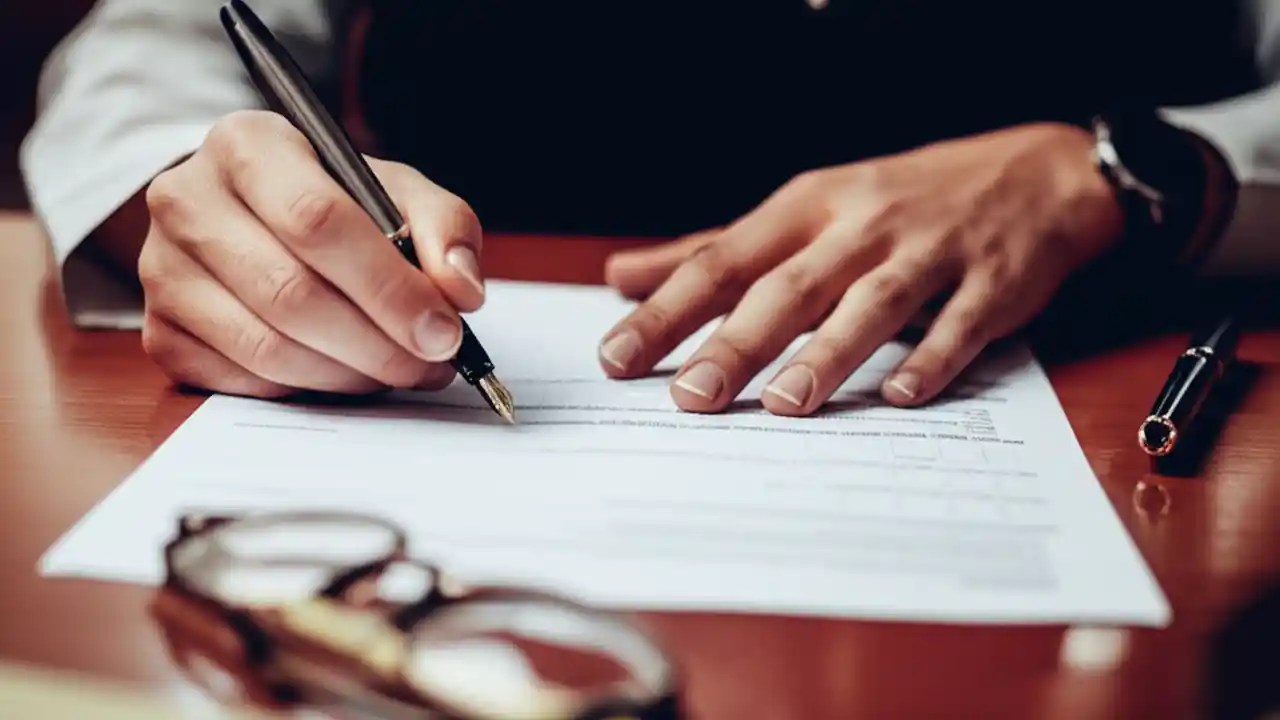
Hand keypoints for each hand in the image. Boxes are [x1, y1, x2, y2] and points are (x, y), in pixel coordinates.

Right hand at [139, 111, 484, 397]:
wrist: (254, 218)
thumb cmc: (333, 201)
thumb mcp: (396, 191)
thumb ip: (443, 227)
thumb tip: (461, 291)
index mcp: (247, 145)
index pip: (316, 220)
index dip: (388, 286)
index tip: (442, 329)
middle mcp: (186, 200)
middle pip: (290, 292)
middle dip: (378, 342)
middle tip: (432, 361)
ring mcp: (162, 270)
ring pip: (267, 347)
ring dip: (350, 374)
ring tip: (400, 369)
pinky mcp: (160, 333)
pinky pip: (244, 381)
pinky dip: (308, 389)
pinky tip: (346, 373)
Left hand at [599, 123, 1122, 413]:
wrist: (1033, 173)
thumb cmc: (897, 199)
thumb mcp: (802, 210)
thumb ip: (714, 249)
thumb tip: (623, 276)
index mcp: (807, 207)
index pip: (722, 261)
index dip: (668, 310)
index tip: (618, 357)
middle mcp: (861, 226)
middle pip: (788, 287)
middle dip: (736, 342)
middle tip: (689, 397)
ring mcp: (929, 252)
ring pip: (871, 303)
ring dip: (829, 353)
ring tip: (786, 404)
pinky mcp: (993, 281)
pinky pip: (960, 323)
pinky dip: (933, 359)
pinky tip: (900, 396)